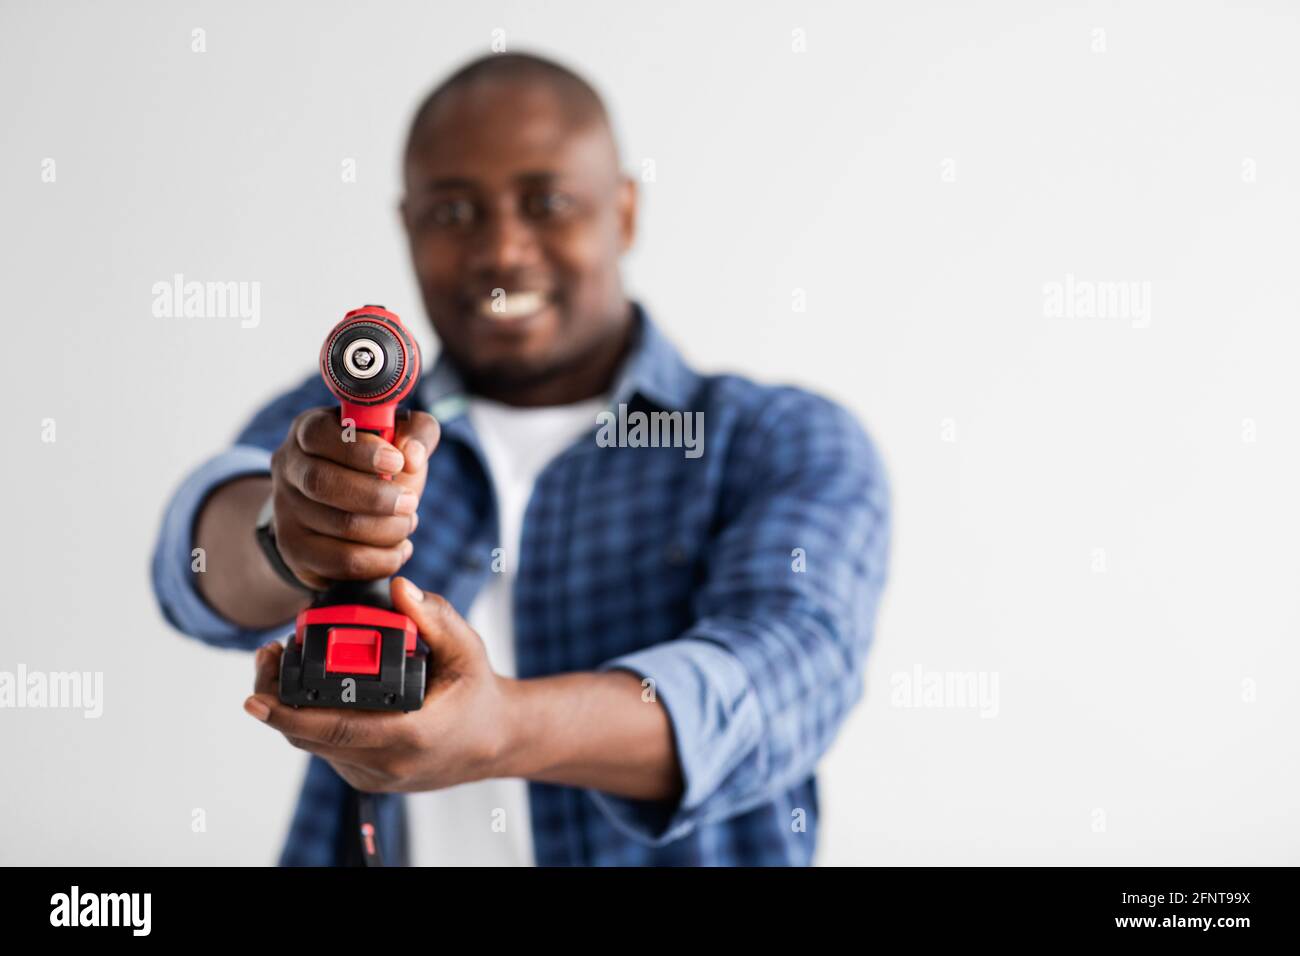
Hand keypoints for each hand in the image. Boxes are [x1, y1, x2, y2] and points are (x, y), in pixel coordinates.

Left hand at [243, 577, 518, 793]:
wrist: (493, 740)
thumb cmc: (477, 693)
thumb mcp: (466, 648)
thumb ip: (434, 616)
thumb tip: (399, 588)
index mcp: (410, 736)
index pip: (334, 728)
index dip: (289, 713)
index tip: (253, 697)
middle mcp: (387, 763)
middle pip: (310, 737)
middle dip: (276, 699)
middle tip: (267, 657)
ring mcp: (374, 775)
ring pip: (313, 745)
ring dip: (290, 708)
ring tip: (280, 664)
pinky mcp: (366, 777)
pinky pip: (326, 748)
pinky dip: (310, 720)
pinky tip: (309, 688)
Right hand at [268, 408, 440, 590]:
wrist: (351, 507)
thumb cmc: (377, 465)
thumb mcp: (400, 438)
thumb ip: (417, 432)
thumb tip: (413, 457)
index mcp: (307, 430)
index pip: (317, 434)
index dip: (359, 450)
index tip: (398, 462)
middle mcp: (288, 468)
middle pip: (321, 483)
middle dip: (376, 496)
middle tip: (410, 502)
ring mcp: (285, 512)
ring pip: (337, 526)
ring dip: (387, 529)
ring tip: (408, 523)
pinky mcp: (295, 551)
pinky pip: (340, 561)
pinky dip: (380, 560)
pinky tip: (399, 550)